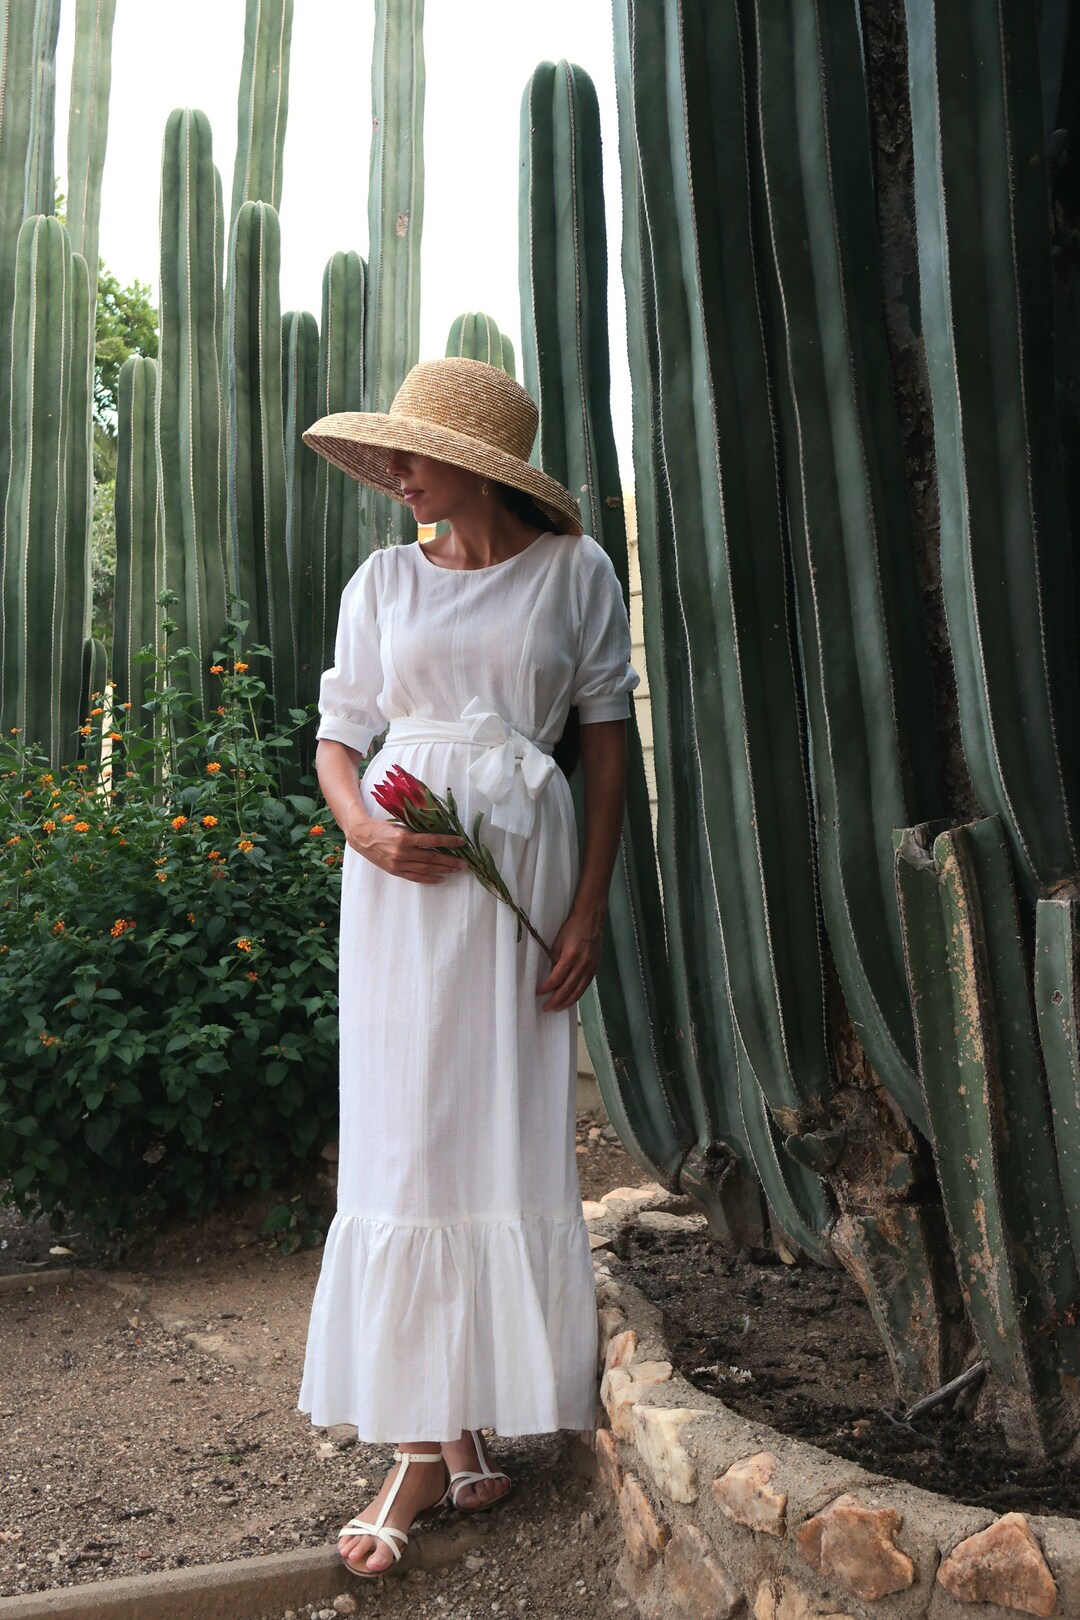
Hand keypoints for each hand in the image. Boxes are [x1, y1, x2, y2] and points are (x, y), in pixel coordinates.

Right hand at [346, 807, 464, 883]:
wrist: (362, 836)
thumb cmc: (382, 827)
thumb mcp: (400, 825)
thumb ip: (417, 830)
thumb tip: (439, 832)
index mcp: (405, 838)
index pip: (432, 840)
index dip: (448, 841)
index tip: (461, 842)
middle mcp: (402, 852)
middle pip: (432, 857)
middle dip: (450, 860)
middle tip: (463, 862)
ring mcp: (398, 864)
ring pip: (426, 868)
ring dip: (443, 870)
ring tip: (456, 870)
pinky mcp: (395, 871)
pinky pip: (415, 877)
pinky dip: (429, 878)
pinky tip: (440, 878)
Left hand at [536, 906, 604, 1011]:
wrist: (591, 919)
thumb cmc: (571, 928)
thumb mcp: (558, 942)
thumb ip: (555, 959)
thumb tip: (552, 976)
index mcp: (570, 956)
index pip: (556, 978)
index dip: (546, 988)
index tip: (538, 994)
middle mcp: (582, 964)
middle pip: (568, 988)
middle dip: (556, 1000)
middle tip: (547, 1008)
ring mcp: (591, 967)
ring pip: (579, 990)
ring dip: (568, 1001)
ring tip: (558, 1008)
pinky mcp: (596, 967)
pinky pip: (586, 985)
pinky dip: (578, 994)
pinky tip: (571, 999)